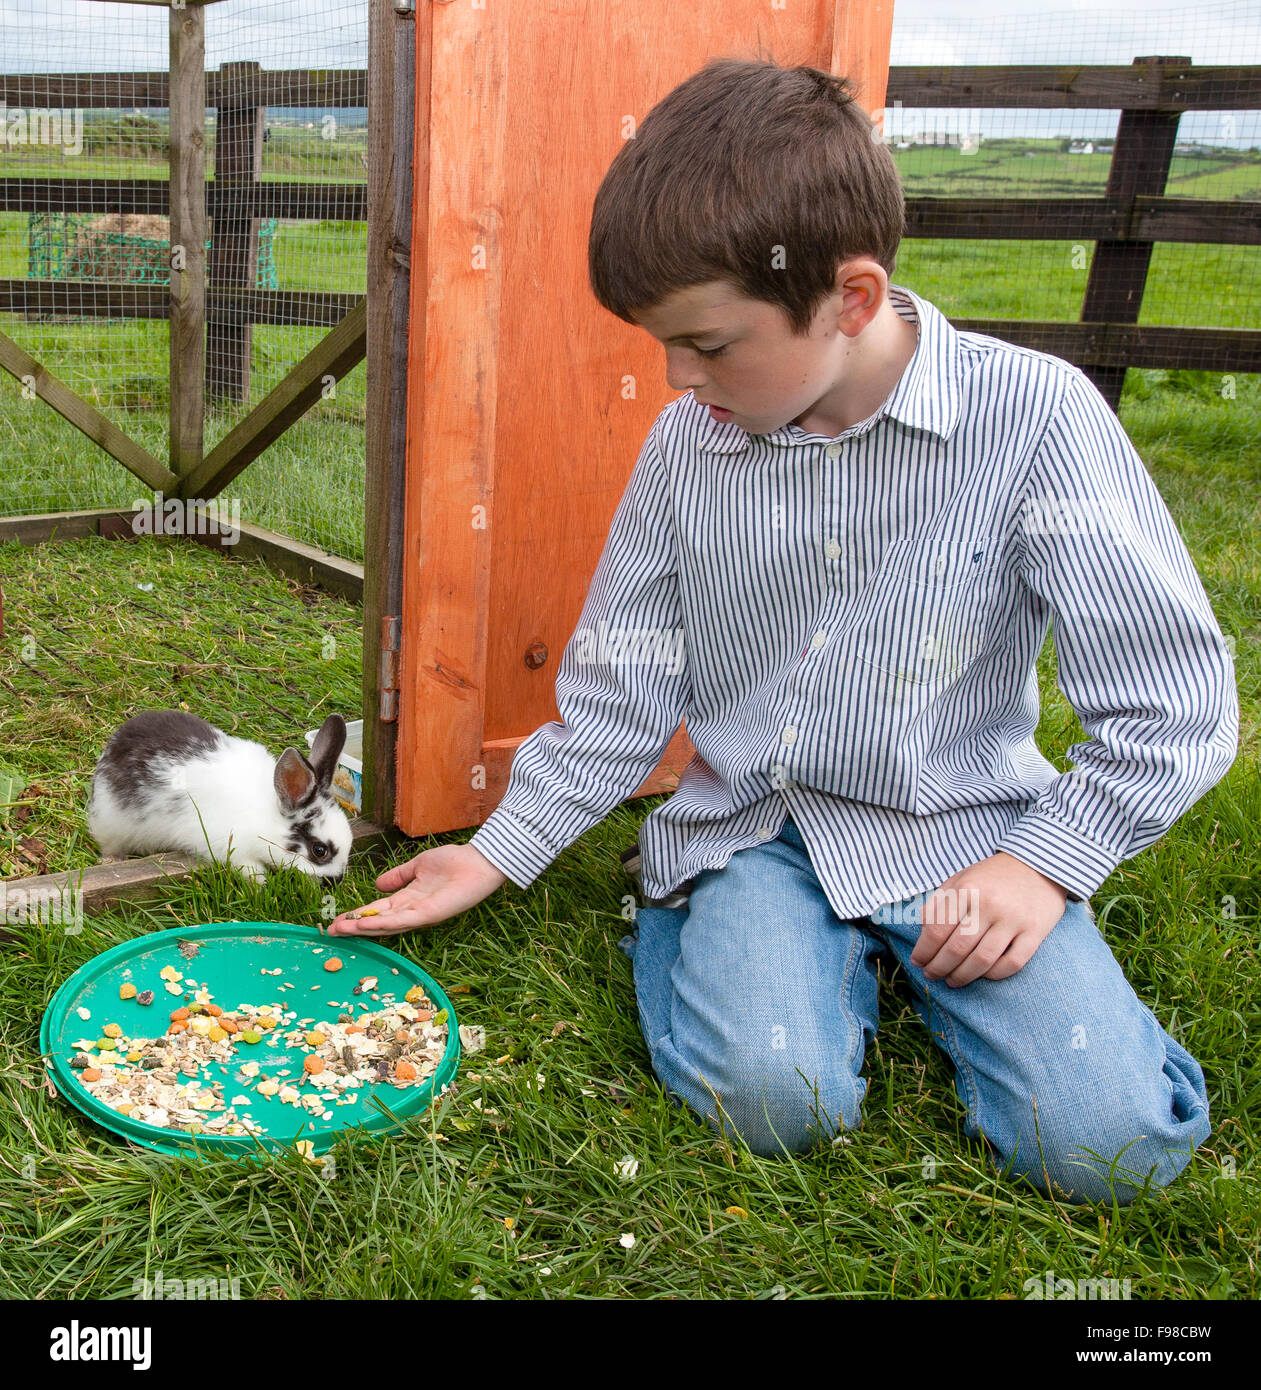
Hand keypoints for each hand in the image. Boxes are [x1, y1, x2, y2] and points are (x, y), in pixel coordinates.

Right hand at [325, 843, 508, 936]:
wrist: (479, 861)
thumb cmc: (454, 862)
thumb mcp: (418, 866)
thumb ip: (399, 876)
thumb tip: (378, 885)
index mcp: (409, 898)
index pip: (379, 910)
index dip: (358, 915)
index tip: (337, 920)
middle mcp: (413, 910)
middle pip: (379, 921)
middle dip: (355, 927)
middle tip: (331, 932)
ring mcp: (422, 913)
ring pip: (388, 924)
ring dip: (365, 928)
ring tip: (343, 930)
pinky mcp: (431, 913)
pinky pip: (404, 920)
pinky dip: (385, 923)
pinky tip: (367, 924)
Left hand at [909, 852, 1068, 987]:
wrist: (1038, 866)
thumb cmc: (991, 877)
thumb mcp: (959, 879)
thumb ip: (938, 904)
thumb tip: (923, 935)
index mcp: (966, 889)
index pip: (937, 930)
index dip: (924, 951)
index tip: (917, 962)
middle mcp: (989, 904)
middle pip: (957, 949)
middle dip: (939, 968)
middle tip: (931, 975)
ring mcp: (1014, 920)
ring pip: (982, 960)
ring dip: (962, 976)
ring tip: (952, 981)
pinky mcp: (1035, 931)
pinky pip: (1012, 963)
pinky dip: (994, 974)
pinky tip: (983, 975)